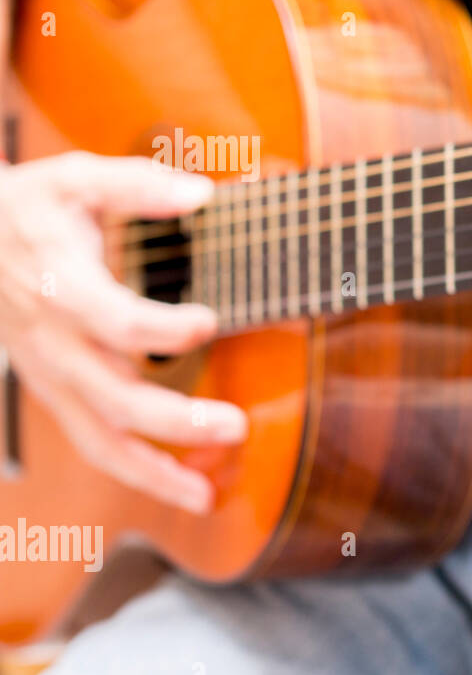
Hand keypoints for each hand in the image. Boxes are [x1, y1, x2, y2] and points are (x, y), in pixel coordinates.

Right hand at [0, 153, 246, 511]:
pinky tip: (185, 489)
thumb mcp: (76, 179)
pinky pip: (95, 445)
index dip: (163, 328)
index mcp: (61, 288)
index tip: (209, 318)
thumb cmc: (33, 208)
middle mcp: (55, 344)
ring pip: (98, 440)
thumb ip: (137, 185)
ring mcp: (53, 377)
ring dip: (155, 473)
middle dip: (175, 420)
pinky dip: (139, 473)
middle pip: (113, 398)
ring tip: (206, 495)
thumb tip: (201, 195)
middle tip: (235, 426)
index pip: (114, 322)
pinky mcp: (59, 395)